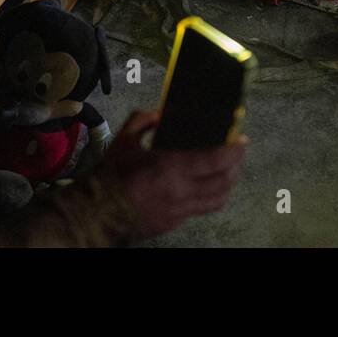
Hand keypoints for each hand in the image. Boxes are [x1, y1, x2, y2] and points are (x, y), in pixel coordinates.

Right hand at [102, 110, 246, 239]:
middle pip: (224, 181)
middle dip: (236, 166)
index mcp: (170, 167)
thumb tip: (160, 113)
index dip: (234, 150)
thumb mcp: (123, 139)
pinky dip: (210, 197)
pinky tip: (206, 187)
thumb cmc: (111, 175)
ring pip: (217, 200)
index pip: (215, 160)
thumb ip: (142, 120)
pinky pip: (201, 210)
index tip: (241, 141)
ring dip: (228, 185)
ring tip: (228, 171)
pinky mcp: (174, 223)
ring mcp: (179, 211)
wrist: (96, 211)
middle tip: (238, 154)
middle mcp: (181, 191)